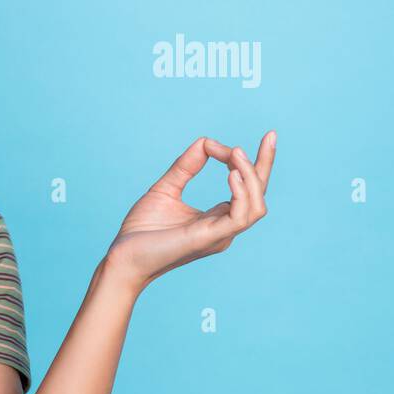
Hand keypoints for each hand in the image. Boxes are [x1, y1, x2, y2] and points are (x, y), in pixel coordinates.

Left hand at [104, 131, 275, 293]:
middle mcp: (224, 228)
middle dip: (265, 164)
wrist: (122, 257)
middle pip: (258, 195)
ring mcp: (219, 235)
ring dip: (251, 177)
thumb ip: (185, 167)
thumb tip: (205, 142)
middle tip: (270, 135)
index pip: (247, 190)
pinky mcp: (208, 239)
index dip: (255, 164)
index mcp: (216, 219)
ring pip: (256, 206)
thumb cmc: (141, 230)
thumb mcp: (165, 190)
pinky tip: (231, 174)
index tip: (251, 140)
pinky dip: (241, 194)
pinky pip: (239, 217)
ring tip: (236, 153)